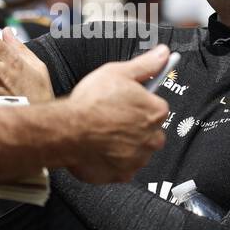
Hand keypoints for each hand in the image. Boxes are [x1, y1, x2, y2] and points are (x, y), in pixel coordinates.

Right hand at [61, 45, 170, 182]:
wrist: (66, 131)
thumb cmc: (91, 102)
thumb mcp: (118, 73)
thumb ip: (145, 65)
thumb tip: (163, 53)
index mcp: (154, 112)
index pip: (157, 108)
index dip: (139, 105)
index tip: (125, 104)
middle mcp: (152, 138)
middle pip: (150, 133)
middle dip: (136, 128)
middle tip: (113, 119)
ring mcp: (137, 159)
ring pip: (137, 152)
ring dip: (125, 146)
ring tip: (103, 134)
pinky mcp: (122, 175)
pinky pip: (122, 169)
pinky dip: (113, 162)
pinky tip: (99, 150)